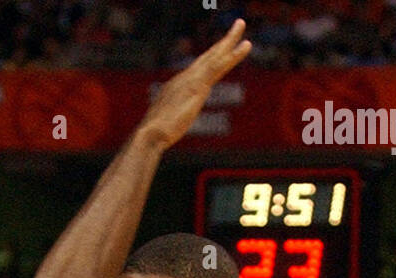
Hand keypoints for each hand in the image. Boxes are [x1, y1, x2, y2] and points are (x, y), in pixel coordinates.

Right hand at [139, 20, 250, 150]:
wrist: (150, 135)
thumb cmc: (155, 136)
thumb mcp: (164, 123)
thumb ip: (169, 118)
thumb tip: (164, 125)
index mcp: (178, 85)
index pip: (199, 67)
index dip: (212, 56)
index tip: (221, 47)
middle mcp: (185, 78)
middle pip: (208, 56)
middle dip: (223, 42)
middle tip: (238, 25)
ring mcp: (192, 80)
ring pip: (215, 56)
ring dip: (230, 40)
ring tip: (241, 24)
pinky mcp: (199, 86)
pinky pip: (219, 66)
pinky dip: (233, 56)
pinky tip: (244, 46)